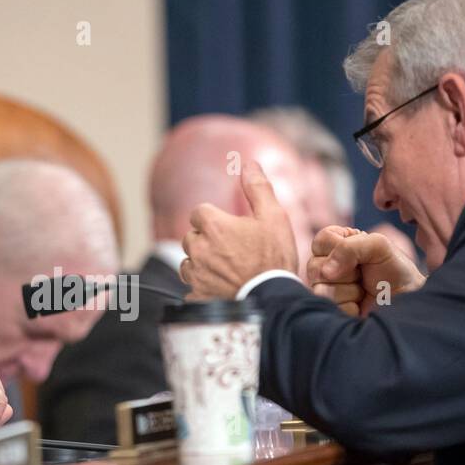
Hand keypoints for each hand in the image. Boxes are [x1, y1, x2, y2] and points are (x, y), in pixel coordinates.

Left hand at [180, 161, 299, 298]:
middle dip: (207, 241)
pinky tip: (221, 289)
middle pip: (192, 237)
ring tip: (227, 271)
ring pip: (189, 263)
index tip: (230, 229)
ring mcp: (195, 274)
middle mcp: (198, 248)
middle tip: (232, 251)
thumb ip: (258, 188)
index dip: (215, 219)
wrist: (274, 300)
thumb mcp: (274, 217)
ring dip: (202, 264)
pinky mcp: (196, 296)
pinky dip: (203, 288)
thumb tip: (249, 164)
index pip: (199, 212)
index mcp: (213, 226)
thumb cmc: (275, 258)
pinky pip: (191, 288)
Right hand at [307, 225, 425, 316]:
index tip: (361, 255)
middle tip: (363, 275)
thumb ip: (349, 247)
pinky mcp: (330, 311)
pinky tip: (360, 306)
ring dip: (351, 292)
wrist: (407, 301)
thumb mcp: (378, 245)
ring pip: (322, 290)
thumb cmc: (394, 270)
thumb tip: (325, 273)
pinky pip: (331, 309)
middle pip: (316, 268)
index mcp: (334, 245)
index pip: (320, 240)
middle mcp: (324, 266)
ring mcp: (324, 290)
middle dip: (348, 273)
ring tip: (363, 291)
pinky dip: (351, 308)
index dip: (341, 248)